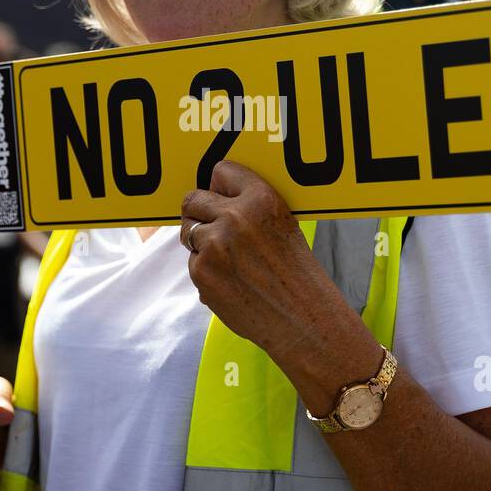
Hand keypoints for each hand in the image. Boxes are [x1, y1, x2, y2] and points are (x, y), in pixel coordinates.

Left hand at [178, 160, 349, 357]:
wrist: (302, 319)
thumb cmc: (296, 272)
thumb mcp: (283, 223)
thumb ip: (249, 205)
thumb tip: (212, 193)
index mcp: (260, 199)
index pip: (221, 171)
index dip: (221, 186)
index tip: (222, 196)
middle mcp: (234, 217)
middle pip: (192, 199)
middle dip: (200, 211)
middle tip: (216, 227)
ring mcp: (214, 246)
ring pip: (188, 231)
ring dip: (201, 242)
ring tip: (230, 258)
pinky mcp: (201, 273)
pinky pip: (192, 261)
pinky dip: (206, 270)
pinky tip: (232, 281)